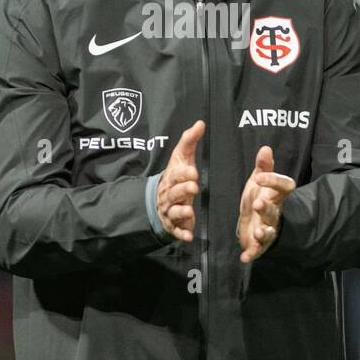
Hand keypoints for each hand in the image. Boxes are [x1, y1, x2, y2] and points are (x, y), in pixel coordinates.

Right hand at [156, 120, 203, 242]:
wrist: (158, 199)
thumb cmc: (175, 176)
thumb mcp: (181, 157)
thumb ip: (190, 141)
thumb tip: (200, 122)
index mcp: (171, 178)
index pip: (176, 175)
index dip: (183, 173)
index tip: (193, 171)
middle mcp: (169, 195)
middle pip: (175, 193)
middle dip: (183, 190)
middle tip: (194, 186)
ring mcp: (170, 211)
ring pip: (175, 212)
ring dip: (182, 212)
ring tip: (189, 211)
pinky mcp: (174, 225)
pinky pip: (177, 231)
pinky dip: (182, 234)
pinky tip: (189, 237)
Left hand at [237, 145, 294, 262]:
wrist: (256, 222)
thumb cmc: (259, 197)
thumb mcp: (258, 180)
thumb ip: (263, 166)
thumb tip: (265, 147)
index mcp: (275, 195)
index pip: (284, 187)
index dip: (274, 181)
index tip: (259, 176)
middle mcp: (274, 212)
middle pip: (274, 210)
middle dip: (266, 208)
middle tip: (256, 203)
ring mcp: (268, 229)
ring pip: (269, 231)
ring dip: (263, 233)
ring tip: (257, 232)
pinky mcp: (259, 244)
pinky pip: (258, 250)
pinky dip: (252, 254)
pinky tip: (244, 257)